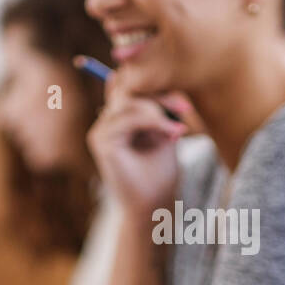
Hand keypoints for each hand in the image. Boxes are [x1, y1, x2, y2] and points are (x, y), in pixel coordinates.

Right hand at [86, 67, 188, 216]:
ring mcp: (100, 131)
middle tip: (184, 109)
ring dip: (157, 111)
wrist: (153, 205)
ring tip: (177, 130)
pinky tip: (170, 134)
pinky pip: (127, 117)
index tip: (184, 104)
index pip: (130, 87)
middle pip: (128, 89)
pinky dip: (152, 121)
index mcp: (117, 118)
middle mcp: (105, 122)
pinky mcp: (100, 142)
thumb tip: (162, 79)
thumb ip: (158, 108)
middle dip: (159, 96)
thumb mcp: (163, 131)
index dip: (156, 88)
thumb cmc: (159, 172)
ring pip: (129, 102)